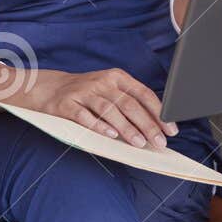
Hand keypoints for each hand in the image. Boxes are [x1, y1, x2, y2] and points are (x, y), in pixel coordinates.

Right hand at [13, 68, 178, 148]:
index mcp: (117, 77)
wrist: (50, 88)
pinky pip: (85, 116)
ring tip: (139, 143)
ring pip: (110, 110)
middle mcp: (102, 82)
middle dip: (147, 125)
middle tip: (159, 143)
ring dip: (126, 128)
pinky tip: (110, 135)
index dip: (159, 112)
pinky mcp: (67, 104)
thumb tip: (156, 126)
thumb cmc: (87, 94)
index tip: (171, 130)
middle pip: (129, 104)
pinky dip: (99, 126)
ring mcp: (84, 92)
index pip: (143, 94)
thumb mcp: (109, 90)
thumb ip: (129, 103)